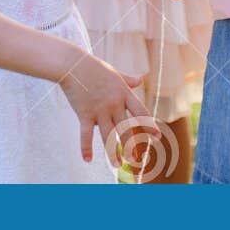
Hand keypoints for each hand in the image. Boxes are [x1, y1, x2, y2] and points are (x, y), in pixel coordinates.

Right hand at [59, 52, 148, 167]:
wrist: (72, 64)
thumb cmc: (93, 67)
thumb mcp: (114, 73)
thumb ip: (128, 79)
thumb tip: (140, 79)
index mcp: (124, 93)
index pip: (141, 112)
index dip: (149, 125)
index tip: (157, 136)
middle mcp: (114, 104)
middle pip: (126, 129)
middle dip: (132, 145)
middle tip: (136, 160)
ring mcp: (99, 110)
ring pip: (108, 136)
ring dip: (113, 152)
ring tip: (117, 165)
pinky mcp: (84, 113)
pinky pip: (86, 134)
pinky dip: (86, 147)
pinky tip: (87, 159)